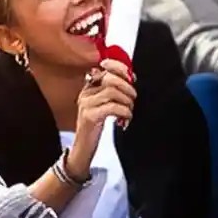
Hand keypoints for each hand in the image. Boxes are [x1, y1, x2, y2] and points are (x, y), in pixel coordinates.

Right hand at [64, 59, 136, 178]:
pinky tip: (126, 118)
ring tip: (129, 110)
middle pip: (110, 79)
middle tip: (133, 99)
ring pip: (112, 92)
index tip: (132, 77)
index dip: (120, 68)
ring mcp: (86, 104)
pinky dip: (124, 111)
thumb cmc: (97, 126)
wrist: (83, 148)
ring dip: (127, 101)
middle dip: (127, 87)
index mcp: (90, 87)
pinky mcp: (89, 116)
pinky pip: (112, 107)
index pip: (105, 69)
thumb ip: (115, 91)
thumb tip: (132, 78)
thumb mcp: (105, 105)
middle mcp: (86, 93)